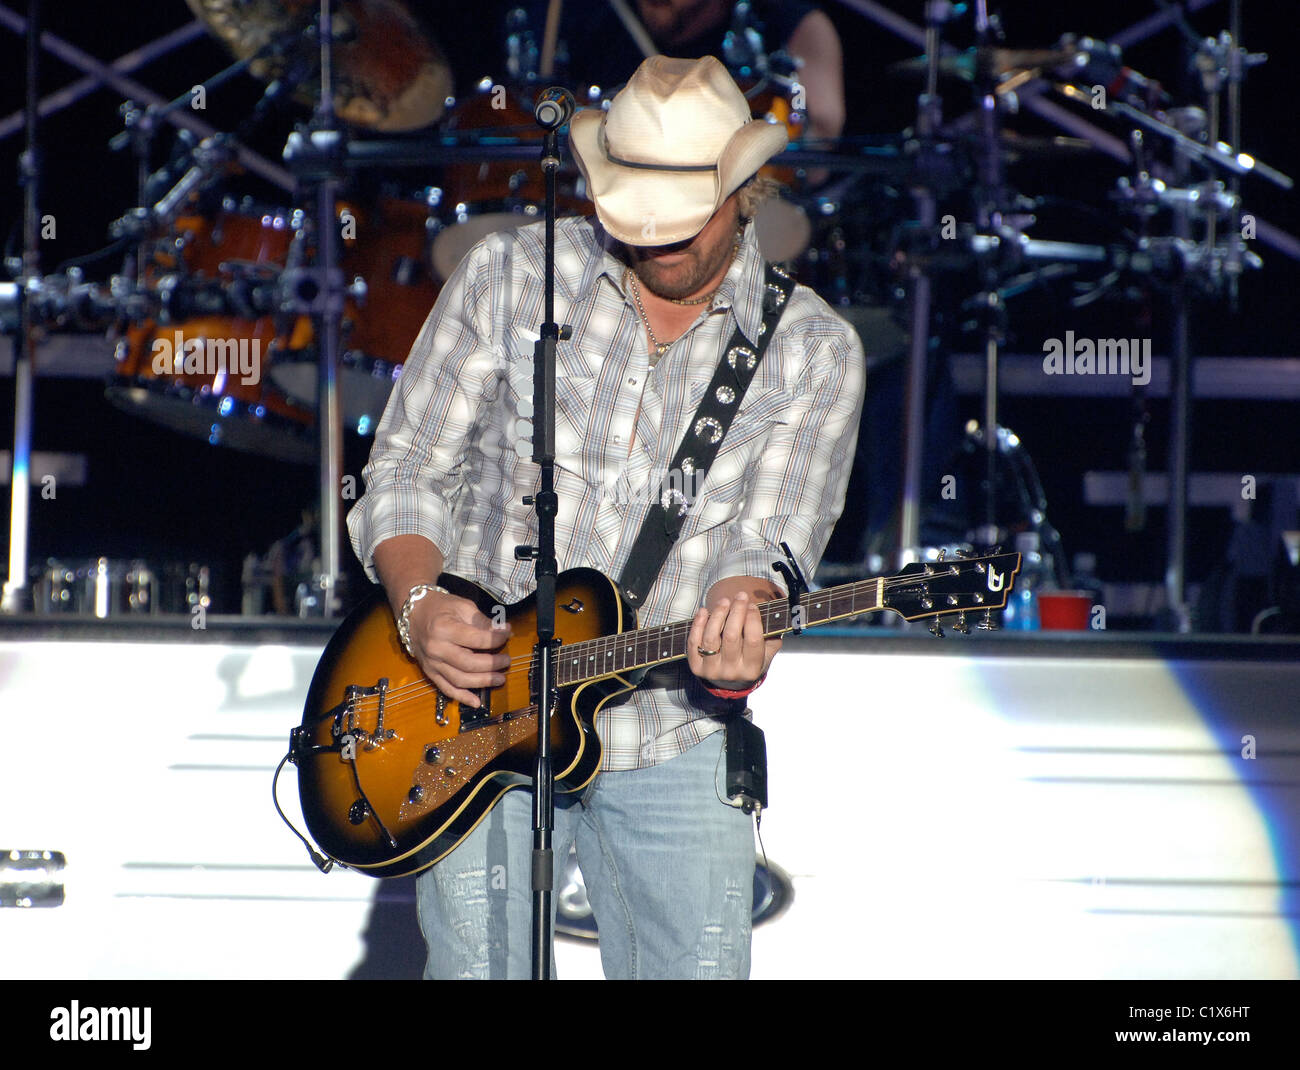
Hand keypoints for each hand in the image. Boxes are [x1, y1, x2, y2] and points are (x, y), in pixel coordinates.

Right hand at [406, 590, 511, 707]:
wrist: (414, 613)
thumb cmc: (440, 607)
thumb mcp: (463, 606)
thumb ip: (483, 621)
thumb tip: (504, 631)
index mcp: (443, 628)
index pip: (476, 639)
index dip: (496, 639)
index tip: (507, 634)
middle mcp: (436, 648)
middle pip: (469, 663)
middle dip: (492, 664)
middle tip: (506, 661)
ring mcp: (431, 663)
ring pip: (460, 679)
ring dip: (483, 682)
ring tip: (500, 678)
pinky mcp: (430, 672)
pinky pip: (446, 689)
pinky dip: (462, 697)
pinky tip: (477, 702)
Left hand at [686, 590, 780, 689]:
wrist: (730, 682)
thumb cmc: (749, 661)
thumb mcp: (766, 653)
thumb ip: (771, 637)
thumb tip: (771, 616)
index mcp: (752, 669)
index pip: (753, 640)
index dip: (753, 619)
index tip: (752, 605)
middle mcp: (731, 672)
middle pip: (731, 636)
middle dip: (736, 611)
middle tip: (740, 596)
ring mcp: (712, 670)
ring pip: (711, 637)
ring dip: (717, 614)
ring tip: (724, 601)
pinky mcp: (696, 667)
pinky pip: (694, 642)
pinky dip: (698, 624)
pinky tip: (704, 611)